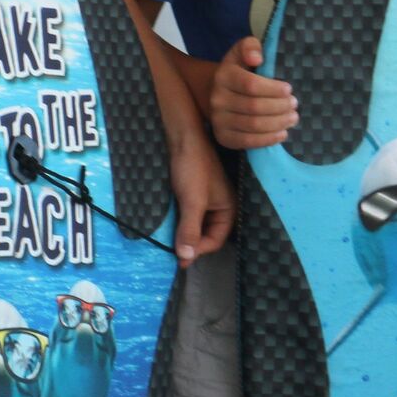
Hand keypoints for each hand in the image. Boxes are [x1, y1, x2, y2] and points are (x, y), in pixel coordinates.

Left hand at [168, 137, 234, 267]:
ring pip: (196, 227)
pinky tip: (167, 228)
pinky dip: (179, 224)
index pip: (215, 240)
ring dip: (183, 236)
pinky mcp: (193, 197)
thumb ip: (190, 230)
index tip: (178, 258)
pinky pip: (188, 217)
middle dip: (190, 245)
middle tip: (171, 255)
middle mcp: (220, 208)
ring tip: (168, 244)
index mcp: (229, 209)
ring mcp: (206, 202)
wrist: (182, 138)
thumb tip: (186, 258)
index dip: (198, 250)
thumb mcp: (192, 201)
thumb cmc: (193, 168)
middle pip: (206, 236)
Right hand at [210, 37, 297, 150]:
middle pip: (254, 107)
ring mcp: (218, 120)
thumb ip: (250, 46)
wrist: (219, 92)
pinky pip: (247, 142)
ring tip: (293, 118)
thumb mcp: (243, 51)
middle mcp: (217, 99)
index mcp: (224, 75)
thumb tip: (256, 58)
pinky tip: (282, 133)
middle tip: (295, 104)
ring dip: (278, 123)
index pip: (251, 85)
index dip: (273, 89)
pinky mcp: (223, 137)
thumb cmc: (240, 70)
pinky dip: (268, 139)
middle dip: (280, 107)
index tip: (289, 89)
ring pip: (253, 125)